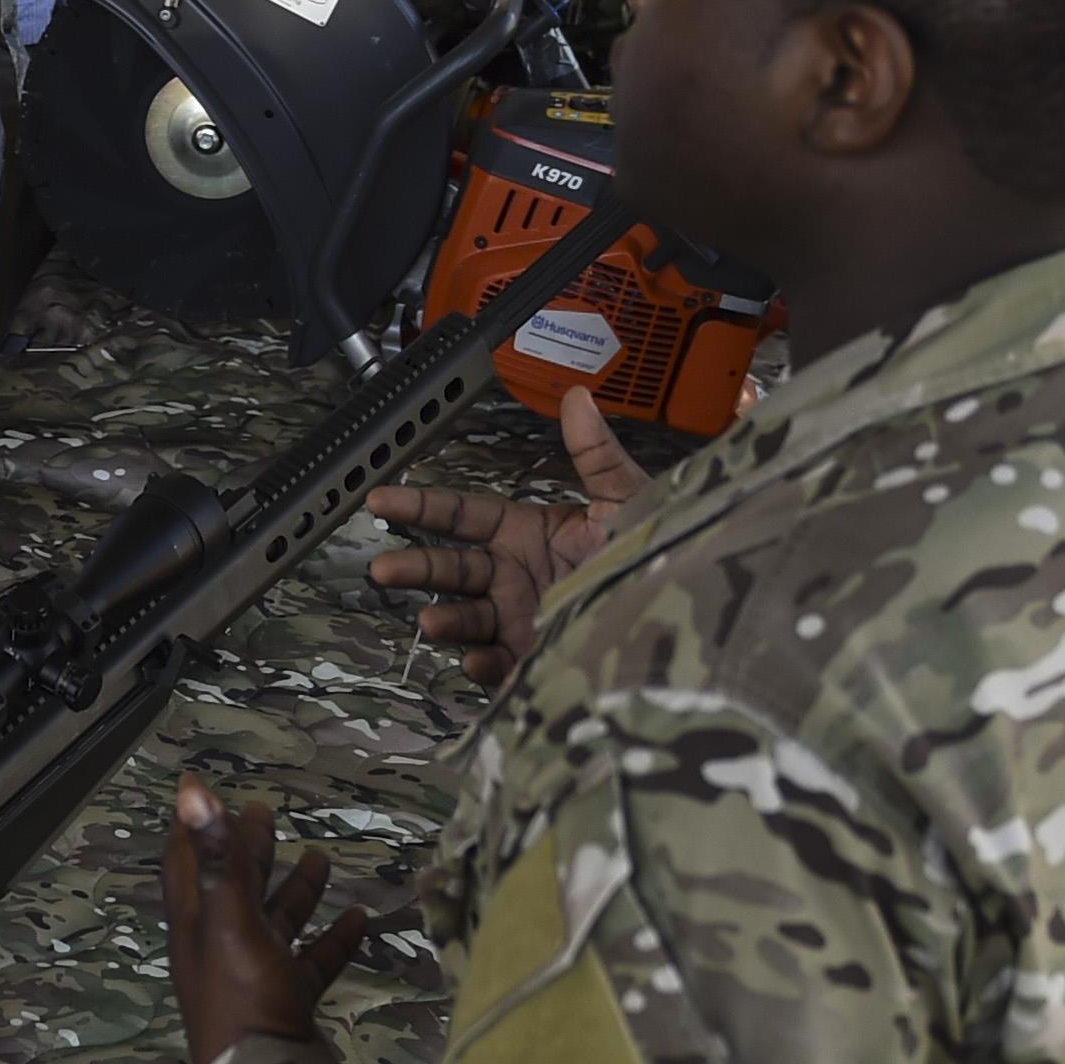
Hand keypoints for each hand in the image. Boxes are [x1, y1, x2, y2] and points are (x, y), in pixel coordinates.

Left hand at [163, 775, 367, 1063]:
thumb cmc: (240, 995)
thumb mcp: (228, 918)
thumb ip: (218, 855)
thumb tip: (190, 789)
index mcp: (196, 923)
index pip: (186, 863)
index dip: (192, 827)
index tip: (199, 791)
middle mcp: (220, 946)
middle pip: (233, 887)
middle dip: (247, 849)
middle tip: (266, 813)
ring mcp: (255, 976)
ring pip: (274, 923)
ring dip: (295, 891)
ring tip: (321, 858)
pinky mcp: (287, 1002)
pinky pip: (311, 962)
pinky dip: (332, 939)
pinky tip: (359, 920)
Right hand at [363, 386, 650, 680]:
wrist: (686, 614)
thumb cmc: (659, 552)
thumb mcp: (629, 499)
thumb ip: (598, 453)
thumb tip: (578, 398)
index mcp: (527, 533)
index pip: (461, 516)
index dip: (419, 506)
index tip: (379, 498)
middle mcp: (515, 577)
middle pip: (450, 569)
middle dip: (415, 569)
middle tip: (382, 570)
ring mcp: (520, 621)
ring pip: (467, 619)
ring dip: (445, 620)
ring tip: (429, 620)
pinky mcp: (535, 661)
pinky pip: (499, 665)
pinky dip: (482, 663)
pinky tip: (476, 659)